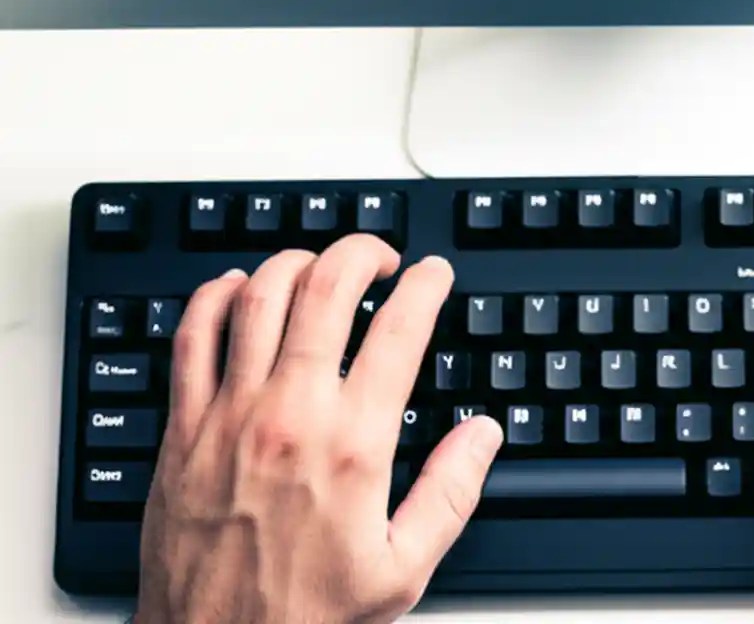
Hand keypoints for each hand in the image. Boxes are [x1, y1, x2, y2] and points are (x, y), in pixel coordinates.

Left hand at [136, 235, 502, 623]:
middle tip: (381, 257)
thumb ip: (451, 493)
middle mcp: (290, 414)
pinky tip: (238, 289)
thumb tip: (483, 434)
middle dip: (362, 252)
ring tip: (321, 266)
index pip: (399, 332)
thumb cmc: (303, 616)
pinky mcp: (183, 426)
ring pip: (259, 297)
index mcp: (352, 446)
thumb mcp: (404, 569)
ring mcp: (230, 414)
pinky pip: (191, 334)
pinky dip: (216, 296)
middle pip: (327, 289)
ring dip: (297, 262)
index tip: (433, 275)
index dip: (424, 287)